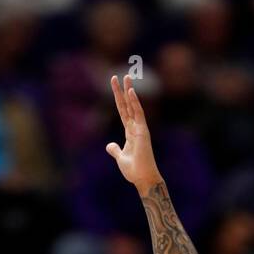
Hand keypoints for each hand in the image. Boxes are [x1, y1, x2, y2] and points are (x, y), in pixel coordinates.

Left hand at [106, 75, 160, 194]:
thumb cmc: (134, 170)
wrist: (142, 178)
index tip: (115, 85)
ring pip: (134, 106)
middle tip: (119, 75)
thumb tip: (109, 145)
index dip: (118, 98)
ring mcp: (140, 128)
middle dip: (122, 90)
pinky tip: (130, 91)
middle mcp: (135, 127)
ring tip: (126, 77)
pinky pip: (138, 114)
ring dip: (129, 91)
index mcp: (130, 132)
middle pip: (127, 105)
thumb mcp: (120, 158)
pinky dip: (135, 102)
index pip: (123, 111)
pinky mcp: (143, 131)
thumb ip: (115, 149)